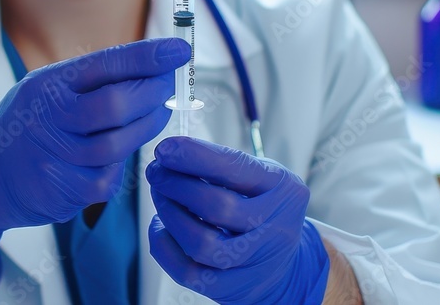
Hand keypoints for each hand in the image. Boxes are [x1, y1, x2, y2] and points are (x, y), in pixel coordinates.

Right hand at [0, 37, 190, 261]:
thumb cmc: (27, 125)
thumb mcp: (46, 89)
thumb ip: (91, 82)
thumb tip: (153, 68)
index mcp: (48, 85)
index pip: (105, 64)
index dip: (147, 57)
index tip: (179, 49)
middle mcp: (49, 118)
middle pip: (116, 105)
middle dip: (153, 93)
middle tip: (170, 85)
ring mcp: (54, 157)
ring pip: (118, 144)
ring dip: (147, 127)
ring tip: (156, 114)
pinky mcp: (62, 191)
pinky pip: (108, 177)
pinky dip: (119, 164)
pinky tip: (116, 152)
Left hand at [146, 137, 329, 304]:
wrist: (284, 266)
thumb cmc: (260, 209)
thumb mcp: (257, 178)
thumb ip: (221, 164)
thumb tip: (170, 152)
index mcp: (284, 190)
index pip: (235, 168)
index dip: (194, 156)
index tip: (164, 149)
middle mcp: (276, 228)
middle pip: (217, 206)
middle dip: (176, 185)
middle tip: (156, 172)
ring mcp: (256, 263)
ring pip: (201, 243)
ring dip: (169, 214)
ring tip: (159, 195)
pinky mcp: (233, 290)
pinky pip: (189, 272)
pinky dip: (165, 246)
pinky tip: (161, 226)